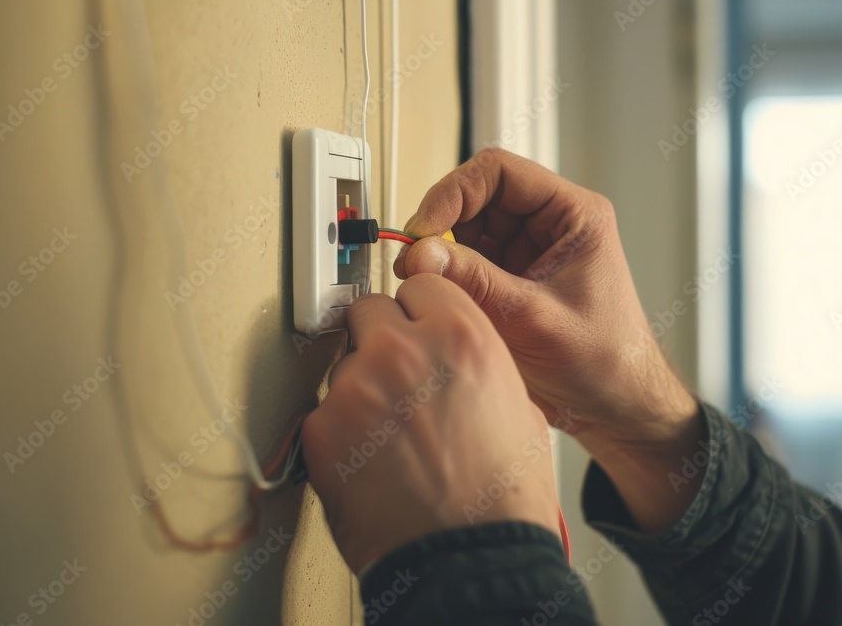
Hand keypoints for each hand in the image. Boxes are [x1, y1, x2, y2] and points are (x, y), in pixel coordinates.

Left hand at [301, 274, 559, 572]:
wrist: (468, 558)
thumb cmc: (502, 496)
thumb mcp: (520, 405)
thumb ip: (477, 360)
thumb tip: (453, 354)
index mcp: (461, 336)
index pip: (421, 284)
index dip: (421, 309)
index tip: (416, 324)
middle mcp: (403, 350)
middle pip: (370, 310)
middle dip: (381, 338)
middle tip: (396, 377)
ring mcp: (356, 387)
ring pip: (344, 363)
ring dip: (361, 387)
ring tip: (390, 435)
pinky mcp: (321, 428)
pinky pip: (324, 411)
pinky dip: (339, 430)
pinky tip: (370, 459)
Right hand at [394, 149, 702, 531]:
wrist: (615, 407)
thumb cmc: (605, 361)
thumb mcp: (535, 319)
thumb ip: (477, 283)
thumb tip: (421, 254)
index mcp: (573, 215)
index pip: (499, 172)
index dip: (453, 192)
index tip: (423, 227)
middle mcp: (548, 226)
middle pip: (476, 197)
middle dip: (441, 224)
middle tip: (415, 259)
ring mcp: (526, 253)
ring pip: (465, 230)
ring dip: (441, 252)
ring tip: (428, 283)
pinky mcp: (508, 280)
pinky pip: (465, 263)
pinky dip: (446, 277)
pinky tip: (442, 299)